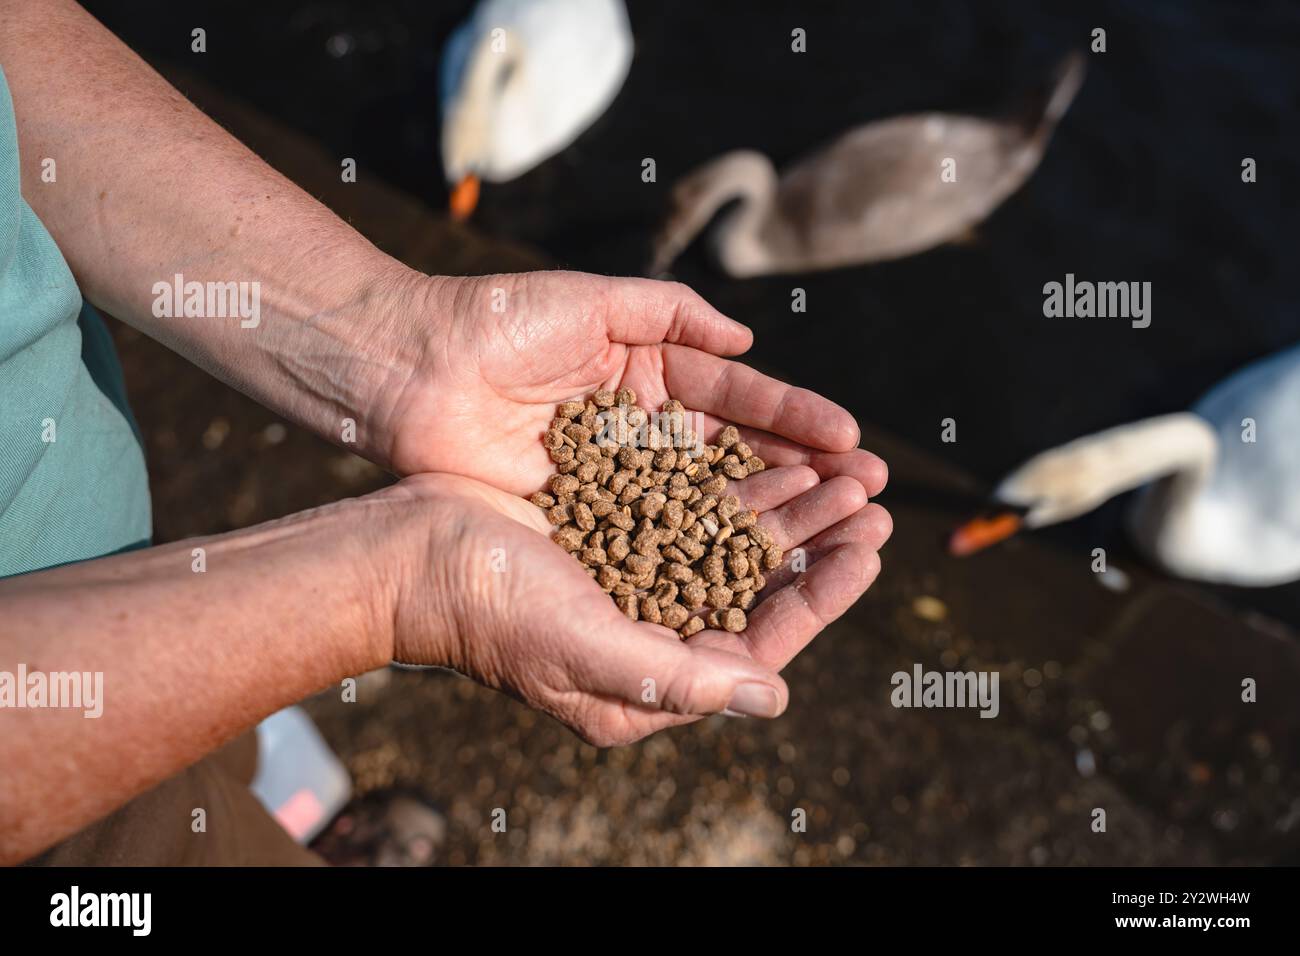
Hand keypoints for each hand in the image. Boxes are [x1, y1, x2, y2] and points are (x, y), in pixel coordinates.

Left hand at [375, 270, 889, 501]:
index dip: (793, 419)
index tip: (849, 439)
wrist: (411, 370)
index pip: (738, 399)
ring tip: (832, 529)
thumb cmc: (499, 322)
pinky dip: (702, 549)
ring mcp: (618, 480)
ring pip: (706, 501)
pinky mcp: (586, 518)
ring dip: (769, 516)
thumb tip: (747, 335)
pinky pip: (654, 535)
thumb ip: (671, 313)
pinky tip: (754, 565)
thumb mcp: (594, 300)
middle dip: (801, 474)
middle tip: (864, 495)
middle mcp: (644, 432)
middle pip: (736, 457)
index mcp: (650, 374)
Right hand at [379, 469, 890, 745]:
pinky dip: (736, 490)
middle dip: (816, 545)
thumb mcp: (584, 648)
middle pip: (758, 593)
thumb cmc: (486, 609)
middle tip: (871, 501)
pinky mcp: (617, 542)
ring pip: (734, 550)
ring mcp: (635, 590)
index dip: (820, 597)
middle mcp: (650, 643)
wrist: (407, 553)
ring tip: (840, 474)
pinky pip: (695, 516)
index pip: (760, 646)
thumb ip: (679, 678)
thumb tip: (774, 699)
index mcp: (650, 688)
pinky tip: (771, 459)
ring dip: (786, 512)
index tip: (869, 549)